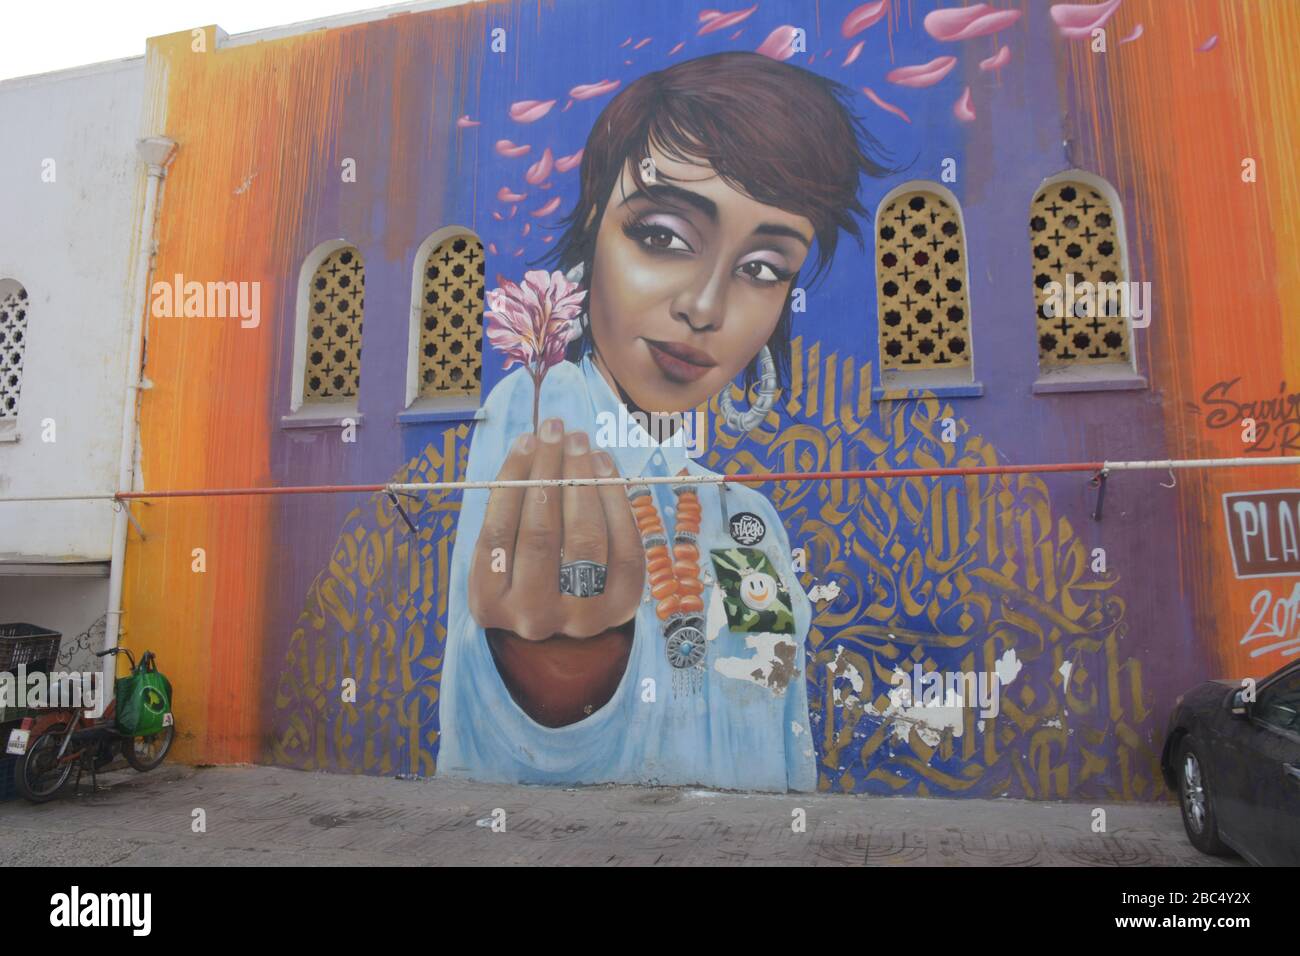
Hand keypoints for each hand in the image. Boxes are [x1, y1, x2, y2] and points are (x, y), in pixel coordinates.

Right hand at [468, 418, 645, 639]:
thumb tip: (538, 445)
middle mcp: (533, 616)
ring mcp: (579, 617)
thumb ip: (511, 511)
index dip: (513, 481)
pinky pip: (623, 546)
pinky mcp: (620, 607)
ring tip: (581, 443)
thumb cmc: (525, 575)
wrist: (564, 632)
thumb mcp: (503, 555)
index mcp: (490, 603)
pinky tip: (604, 467)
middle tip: (556, 431)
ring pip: (584, 540)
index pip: (497, 534)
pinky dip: (616, 501)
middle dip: (549, 473)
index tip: (526, 440)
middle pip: (541, 535)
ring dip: (583, 481)